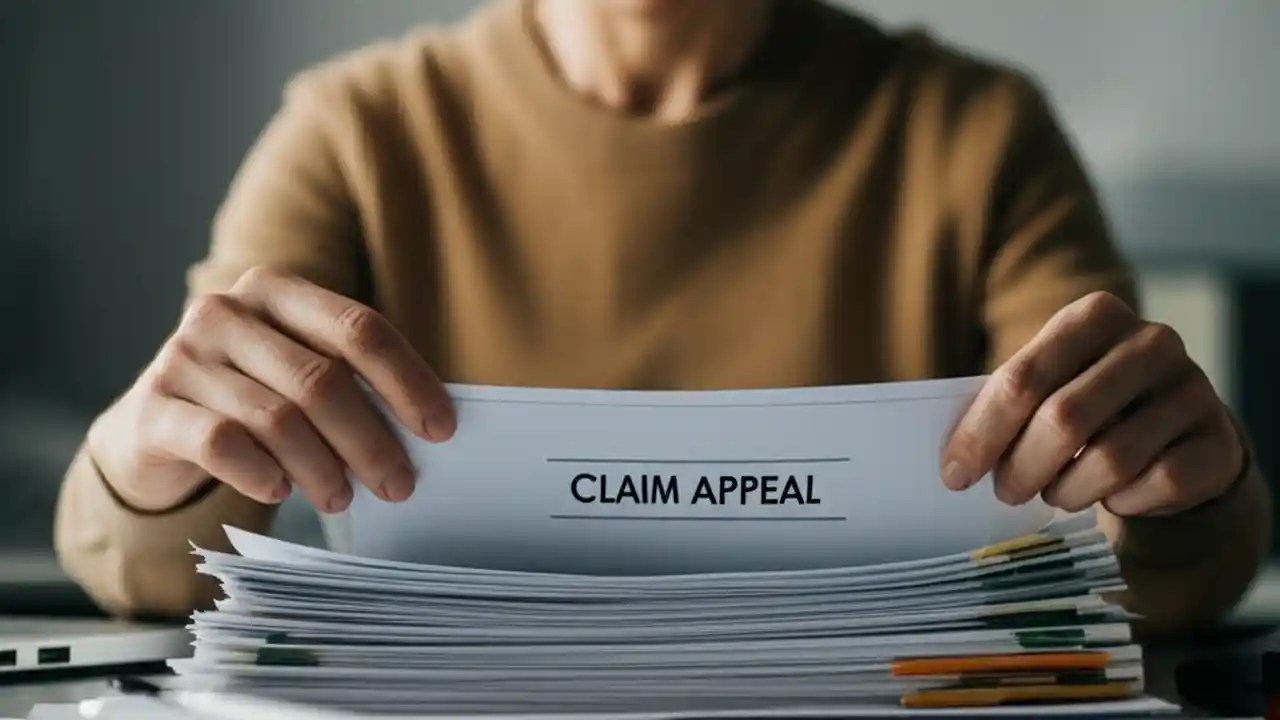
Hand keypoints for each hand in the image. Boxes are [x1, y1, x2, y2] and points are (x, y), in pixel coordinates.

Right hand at [89, 267, 454, 512]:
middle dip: (371, 440)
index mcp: (277, 291)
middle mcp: (226, 312)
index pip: (358, 328)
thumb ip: (352, 381)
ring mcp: (183, 358)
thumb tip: (427, 427)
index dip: (407, 379)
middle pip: (321, 380)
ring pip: (277, 419)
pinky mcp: (154, 408)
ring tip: (341, 497)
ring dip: (323, 468)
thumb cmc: (252, 397)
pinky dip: (263, 473)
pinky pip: (222, 445)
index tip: (441, 429)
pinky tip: (282, 491)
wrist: (155, 425)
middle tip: (398, 484)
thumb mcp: (299, 372)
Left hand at [941, 291, 1243, 516]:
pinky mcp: (1217, 439)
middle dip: (1021, 467)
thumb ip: (1008, 403)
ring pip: (1111, 459)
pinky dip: (1121, 501)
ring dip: (1068, 490)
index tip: (955, 474)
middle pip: (1064, 419)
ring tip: (1055, 493)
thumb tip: (955, 459)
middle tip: (1006, 491)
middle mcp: (1151, 342)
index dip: (982, 433)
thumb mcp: (1049, 382)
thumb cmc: (1090, 401)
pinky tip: (1111, 495)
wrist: (1176, 424)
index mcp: (1094, 315)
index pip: (1022, 379)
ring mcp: (1192, 388)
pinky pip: (1156, 485)